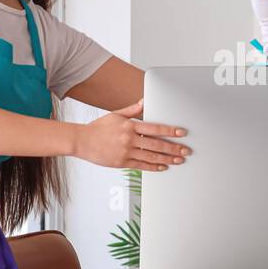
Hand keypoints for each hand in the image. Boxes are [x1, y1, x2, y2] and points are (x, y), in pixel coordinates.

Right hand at [74, 99, 189, 171]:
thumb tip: (145, 102)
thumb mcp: (115, 115)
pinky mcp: (122, 163)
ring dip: (168, 159)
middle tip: (186, 150)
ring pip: (151, 157)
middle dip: (174, 148)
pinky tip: (163, 167)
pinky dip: (154, 167)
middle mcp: (129, 139)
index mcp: (129, 126)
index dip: (170, 131)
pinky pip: (141, 166)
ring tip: (179, 160)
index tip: (182, 133)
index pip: (155, 128)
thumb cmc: (98, 128)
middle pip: (157, 145)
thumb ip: (132, 110)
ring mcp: (125, 152)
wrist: (81, 141)